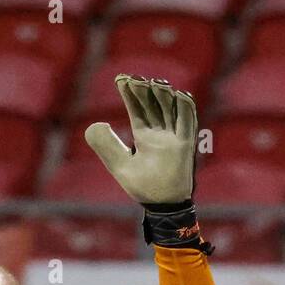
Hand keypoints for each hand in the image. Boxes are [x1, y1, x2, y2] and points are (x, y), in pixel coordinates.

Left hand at [84, 74, 198, 205]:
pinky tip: (180, 95)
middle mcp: (160, 132)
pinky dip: (186, 108)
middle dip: (146, 90)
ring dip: (165, 95)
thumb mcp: (119, 165)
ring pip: (171, 109)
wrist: (162, 205)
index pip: (137, 109)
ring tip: (155, 82)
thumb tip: (95, 123)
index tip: (121, 78)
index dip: (130, 93)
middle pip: (153, 104)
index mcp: (144, 136)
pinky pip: (188, 123)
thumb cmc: (143, 187)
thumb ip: (106, 145)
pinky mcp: (186, 144)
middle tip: (136, 78)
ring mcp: (173, 137)